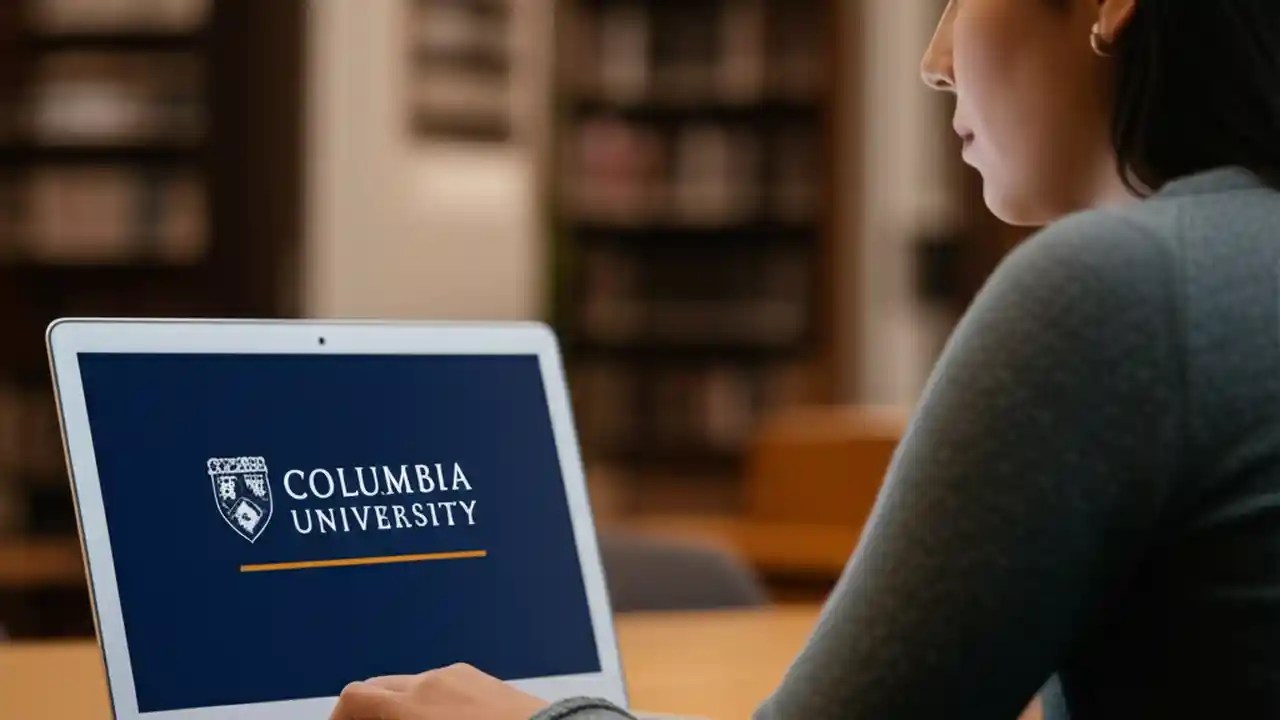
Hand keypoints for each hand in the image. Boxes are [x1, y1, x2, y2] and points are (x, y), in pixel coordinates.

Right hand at [330, 663, 549, 719]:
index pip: (353, 697)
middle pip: (378, 687)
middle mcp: (431, 682)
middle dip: (368, 712)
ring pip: (412, 686)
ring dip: (400, 708)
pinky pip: (443, 685)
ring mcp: (459, 676)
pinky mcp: (482, 678)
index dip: (339, 717)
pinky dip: (431, 703)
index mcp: (411, 705)